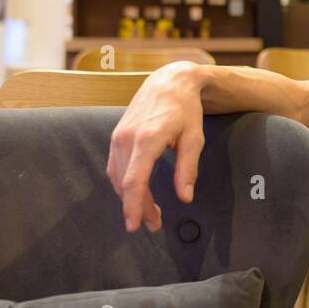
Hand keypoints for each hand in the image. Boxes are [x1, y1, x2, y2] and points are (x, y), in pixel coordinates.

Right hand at [107, 61, 204, 232]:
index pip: (135, 181)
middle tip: (154, 225)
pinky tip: (137, 194)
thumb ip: (188, 169)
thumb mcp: (194, 138)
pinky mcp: (116, 136)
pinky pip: (114, 167)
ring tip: (150, 214)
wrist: (168, 81)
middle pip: (126, 184)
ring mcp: (118, 136)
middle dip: (137, 208)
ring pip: (118, 178)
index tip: (136, 226)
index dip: (134, 206)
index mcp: (147, 139)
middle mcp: (127, 138)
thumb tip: (185, 198)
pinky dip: (124, 185)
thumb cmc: (185, 109)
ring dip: (130, 199)